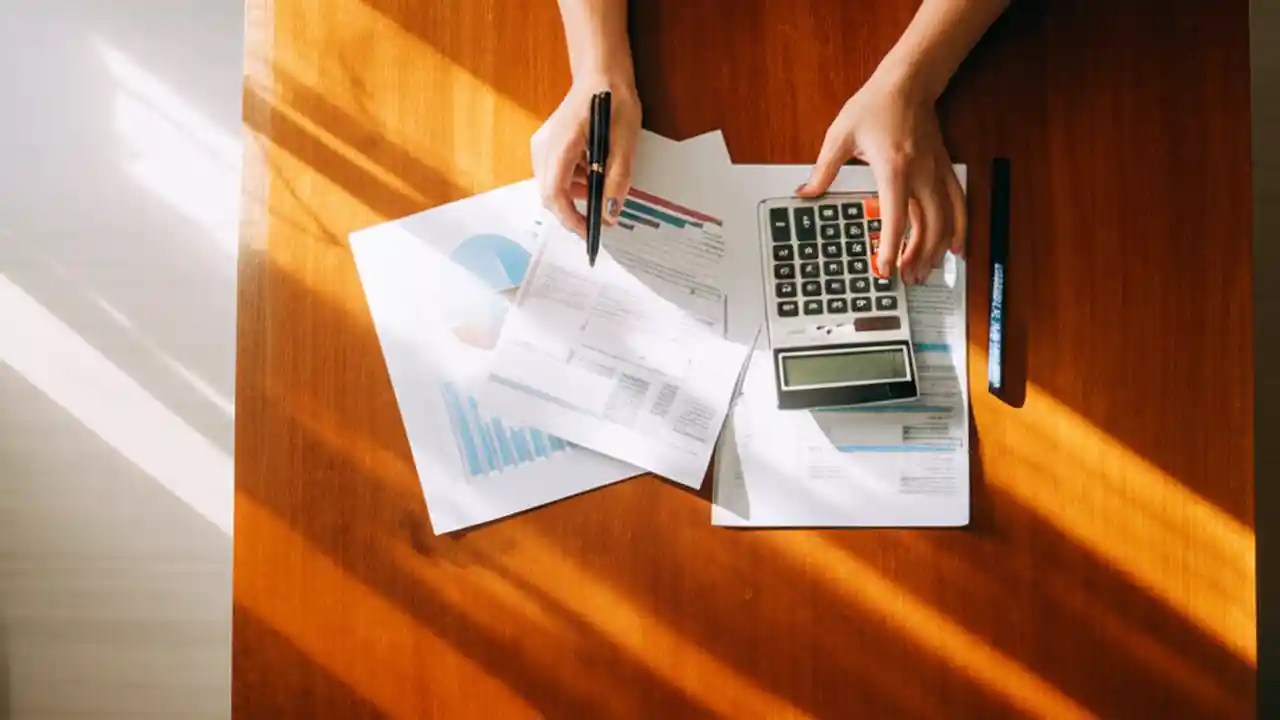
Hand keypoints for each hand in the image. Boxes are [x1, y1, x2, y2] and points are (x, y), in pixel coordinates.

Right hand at [530, 79, 640, 236]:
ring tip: (603, 186)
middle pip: (550, 194)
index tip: (590, 233)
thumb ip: (617, 179)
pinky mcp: (547, 146)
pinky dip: (574, 182)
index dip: (570, 219)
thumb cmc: (614, 101)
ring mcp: (542, 146)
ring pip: (553, 186)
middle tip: (600, 219)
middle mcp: (543, 148)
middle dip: (574, 211)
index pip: (554, 194)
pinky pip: (556, 174)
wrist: (601, 73)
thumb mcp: (625, 142)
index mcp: (561, 145)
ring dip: (577, 194)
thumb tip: (611, 213)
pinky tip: (593, 172)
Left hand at [798, 77, 965, 284]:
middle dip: (917, 258)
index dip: (891, 248)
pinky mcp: (944, 171)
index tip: (884, 270)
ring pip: (945, 221)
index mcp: (894, 168)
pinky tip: (956, 250)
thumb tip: (805, 193)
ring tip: (924, 273)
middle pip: (927, 226)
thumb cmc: (875, 105)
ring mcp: (936, 173)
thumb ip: (823, 169)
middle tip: (905, 280)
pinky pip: (958, 205)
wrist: (908, 82)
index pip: (895, 218)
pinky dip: (960, 229)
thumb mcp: (840, 135)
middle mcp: (921, 174)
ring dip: (936, 250)